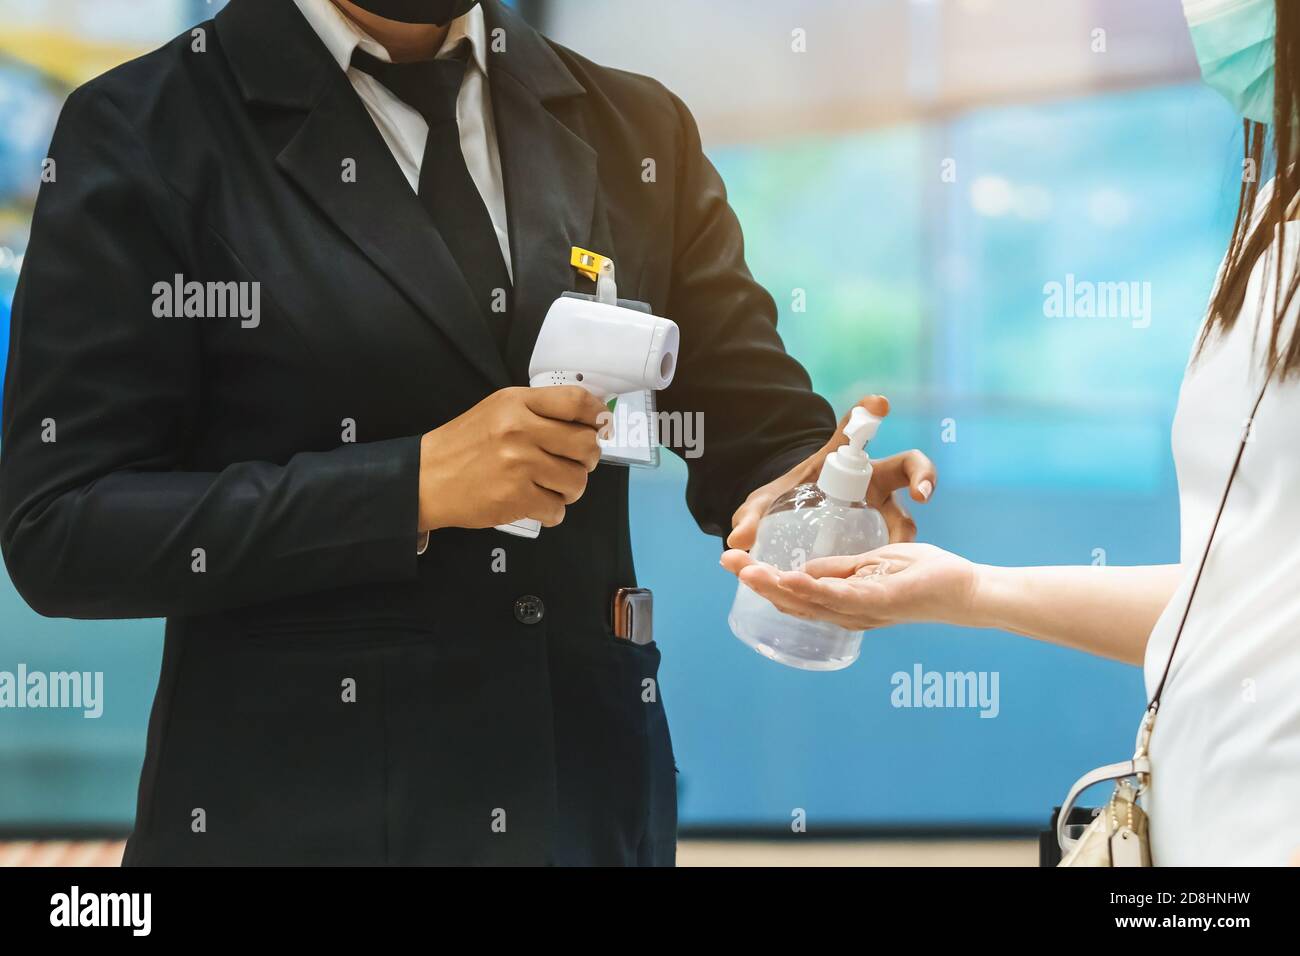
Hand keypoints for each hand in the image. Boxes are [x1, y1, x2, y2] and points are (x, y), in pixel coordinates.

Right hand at [418, 386, 604, 530]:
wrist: (425, 479)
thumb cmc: (464, 445)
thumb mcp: (497, 411)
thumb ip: (539, 411)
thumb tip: (591, 421)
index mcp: (516, 403)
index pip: (575, 402)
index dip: (596, 416)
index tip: (599, 427)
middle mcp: (520, 431)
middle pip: (586, 445)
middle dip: (588, 459)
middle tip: (575, 463)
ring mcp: (519, 466)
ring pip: (577, 481)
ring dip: (570, 488)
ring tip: (550, 485)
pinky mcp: (516, 498)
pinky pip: (558, 509)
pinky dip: (551, 511)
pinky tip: (535, 503)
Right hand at [720, 543, 978, 630]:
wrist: (967, 590)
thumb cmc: (925, 576)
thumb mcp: (872, 564)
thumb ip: (840, 568)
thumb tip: (804, 568)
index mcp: (843, 602)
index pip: (794, 593)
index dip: (762, 579)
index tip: (734, 559)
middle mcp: (847, 613)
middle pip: (792, 600)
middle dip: (757, 580)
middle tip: (726, 561)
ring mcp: (862, 610)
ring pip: (809, 599)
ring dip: (775, 584)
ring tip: (748, 569)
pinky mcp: (880, 602)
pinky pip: (840, 595)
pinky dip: (812, 587)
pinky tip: (790, 576)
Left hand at [726, 395, 935, 549]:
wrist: (788, 535)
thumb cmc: (783, 506)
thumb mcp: (765, 506)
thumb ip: (752, 516)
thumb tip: (737, 540)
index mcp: (843, 462)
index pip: (860, 432)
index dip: (871, 415)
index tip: (880, 404)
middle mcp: (872, 486)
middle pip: (910, 469)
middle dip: (923, 476)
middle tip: (920, 493)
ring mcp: (879, 517)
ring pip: (904, 520)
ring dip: (906, 534)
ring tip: (901, 551)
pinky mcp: (878, 547)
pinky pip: (890, 556)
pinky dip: (887, 567)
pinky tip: (879, 585)